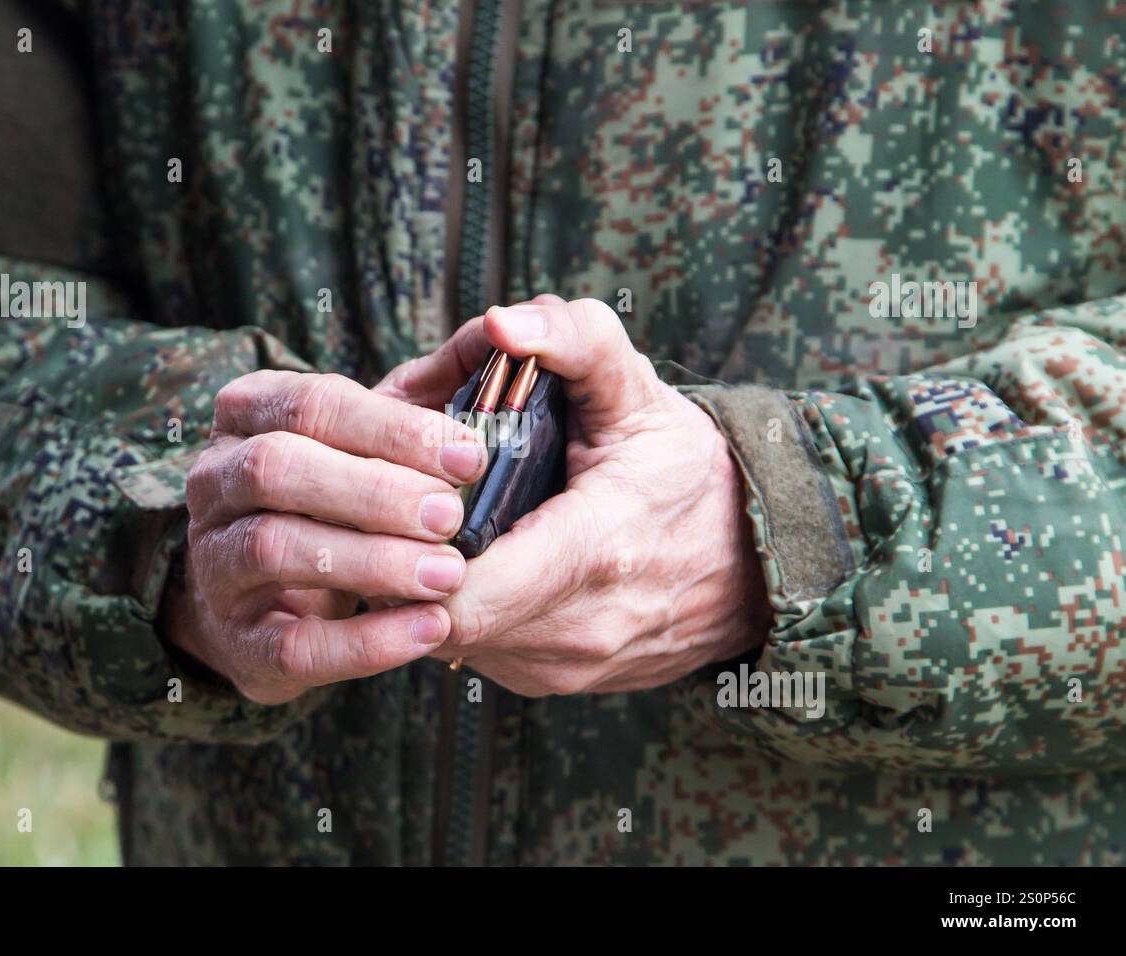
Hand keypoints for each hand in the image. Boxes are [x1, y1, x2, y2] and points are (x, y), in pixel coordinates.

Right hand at [162, 370, 486, 704]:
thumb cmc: (338, 497)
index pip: (311, 404)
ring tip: (447, 575)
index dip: (392, 429)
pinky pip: (294, 644)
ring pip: (273, 548)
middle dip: (371, 490)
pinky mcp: (238, 640)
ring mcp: (214, 562)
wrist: (271, 597)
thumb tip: (500, 332)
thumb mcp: (374, 437)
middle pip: (276, 468)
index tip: (471, 453)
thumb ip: (429, 390)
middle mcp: (214, 480)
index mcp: (249, 414)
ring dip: (369, 561)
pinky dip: (366, 641)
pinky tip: (429, 631)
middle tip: (450, 514)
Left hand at [384, 296, 770, 695]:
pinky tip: (476, 557)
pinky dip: (457, 604)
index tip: (404, 491)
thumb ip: (573, 339)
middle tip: (403, 500)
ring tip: (440, 523)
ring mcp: (562, 665)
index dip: (409, 542)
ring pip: (444, 635)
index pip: (462, 586)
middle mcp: (576, 626)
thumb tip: (500, 324)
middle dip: (405, 556)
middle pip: (438, 610)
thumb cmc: (688, 471)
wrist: (753, 566)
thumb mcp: (640, 391)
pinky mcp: (550, 680)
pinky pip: (472, 649)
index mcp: (595, 551)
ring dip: (425, 583)